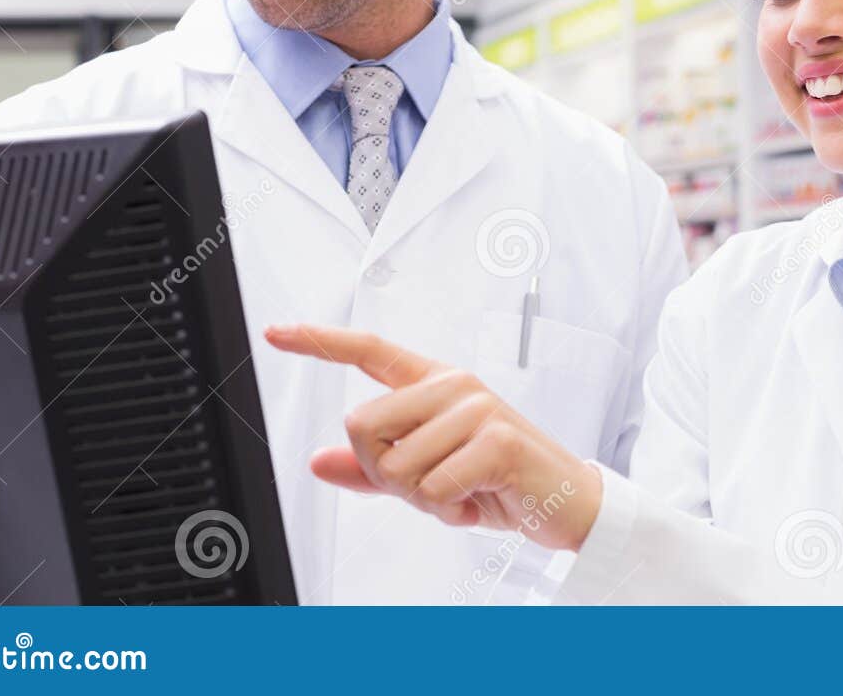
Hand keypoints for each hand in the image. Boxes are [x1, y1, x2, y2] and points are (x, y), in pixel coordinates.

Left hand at [263, 323, 602, 551]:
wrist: (567, 502)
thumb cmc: (498, 481)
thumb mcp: (428, 476)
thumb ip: (372, 469)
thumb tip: (318, 462)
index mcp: (434, 384)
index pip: (369, 352)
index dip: (319, 342)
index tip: (275, 331)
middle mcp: (453, 386)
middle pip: (362, 425)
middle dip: (383, 474)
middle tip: (430, 486)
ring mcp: (477, 408)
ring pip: (396, 465)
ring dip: (421, 500)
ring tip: (461, 494)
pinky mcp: (497, 440)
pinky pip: (433, 488)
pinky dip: (449, 512)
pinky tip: (477, 503)